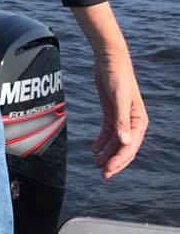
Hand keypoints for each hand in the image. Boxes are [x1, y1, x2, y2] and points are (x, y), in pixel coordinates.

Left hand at [91, 49, 148, 178]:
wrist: (109, 59)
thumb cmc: (118, 76)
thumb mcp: (119, 98)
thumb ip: (121, 120)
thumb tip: (124, 142)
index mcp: (139, 121)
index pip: (130, 146)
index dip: (120, 160)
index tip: (108, 169)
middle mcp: (131, 122)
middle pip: (124, 148)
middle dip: (114, 161)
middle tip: (103, 174)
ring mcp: (121, 118)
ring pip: (115, 142)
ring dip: (107, 154)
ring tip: (96, 165)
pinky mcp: (111, 112)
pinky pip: (107, 132)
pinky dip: (102, 142)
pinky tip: (94, 149)